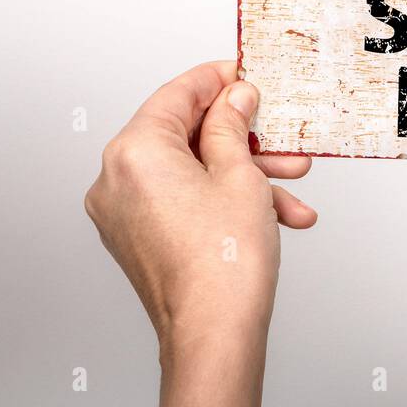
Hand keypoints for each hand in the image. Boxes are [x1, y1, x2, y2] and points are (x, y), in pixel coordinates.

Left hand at [84, 61, 316, 406]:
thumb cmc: (222, 263)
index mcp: (134, 152)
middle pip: (185, 135)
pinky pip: (184, 200)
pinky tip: (274, 213)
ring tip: (290, 184)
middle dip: (241, 137)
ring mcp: (123, 212)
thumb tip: (232, 98)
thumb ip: (231, 125)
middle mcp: (116, 179)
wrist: (214, 334)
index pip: (177, 94)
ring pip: (191, 171)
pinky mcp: (137, 238)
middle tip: (277, 133)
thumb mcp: (240, 173)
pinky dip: (224, 200)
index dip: (217, 79)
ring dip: (243, 173)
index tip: (243, 73)